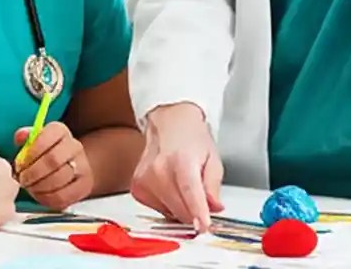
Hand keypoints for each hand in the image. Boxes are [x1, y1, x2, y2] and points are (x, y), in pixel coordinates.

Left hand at [12, 122, 91, 210]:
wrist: (72, 166)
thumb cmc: (46, 153)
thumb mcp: (35, 140)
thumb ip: (26, 138)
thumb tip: (20, 137)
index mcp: (60, 131)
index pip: (49, 136)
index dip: (32, 152)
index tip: (19, 163)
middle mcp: (74, 146)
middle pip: (53, 159)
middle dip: (33, 172)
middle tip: (22, 179)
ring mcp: (82, 167)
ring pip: (59, 179)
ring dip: (38, 186)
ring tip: (29, 187)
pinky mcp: (83, 187)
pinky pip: (63, 196)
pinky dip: (46, 197)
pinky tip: (38, 194)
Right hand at [129, 103, 223, 232]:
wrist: (168, 123)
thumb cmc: (191, 138)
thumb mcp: (213, 159)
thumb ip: (213, 186)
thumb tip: (213, 208)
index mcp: (181, 160)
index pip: (190, 194)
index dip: (198, 213)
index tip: (204, 227)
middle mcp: (159, 170)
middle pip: (181, 210)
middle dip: (195, 213)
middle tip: (202, 200)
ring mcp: (145, 179)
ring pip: (170, 213)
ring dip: (180, 208)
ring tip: (182, 185)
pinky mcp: (137, 188)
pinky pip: (158, 209)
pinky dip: (168, 205)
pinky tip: (169, 187)